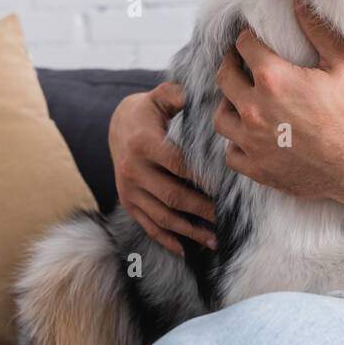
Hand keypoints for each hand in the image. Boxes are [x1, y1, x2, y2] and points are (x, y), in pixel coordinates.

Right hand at [109, 81, 218, 256]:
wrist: (117, 126)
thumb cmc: (148, 111)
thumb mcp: (160, 96)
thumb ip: (179, 95)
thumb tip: (206, 94)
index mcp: (144, 143)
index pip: (177, 165)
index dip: (201, 179)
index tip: (225, 190)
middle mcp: (132, 169)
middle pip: (171, 195)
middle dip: (201, 210)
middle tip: (226, 219)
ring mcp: (129, 189)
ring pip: (161, 216)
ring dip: (189, 231)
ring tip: (215, 241)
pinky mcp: (127, 202)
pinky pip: (147, 225)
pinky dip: (165, 240)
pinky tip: (186, 251)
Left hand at [214, 0, 343, 233]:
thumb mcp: (343, 66)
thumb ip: (317, 32)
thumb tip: (299, 3)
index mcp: (273, 79)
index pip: (244, 47)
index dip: (247, 38)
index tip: (251, 38)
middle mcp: (254, 109)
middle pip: (225, 77)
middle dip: (230, 64)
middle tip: (239, 61)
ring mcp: (252, 141)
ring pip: (221, 117)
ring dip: (228, 104)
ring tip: (240, 100)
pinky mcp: (257, 168)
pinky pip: (230, 153)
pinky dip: (235, 143)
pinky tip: (247, 137)